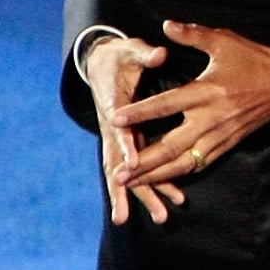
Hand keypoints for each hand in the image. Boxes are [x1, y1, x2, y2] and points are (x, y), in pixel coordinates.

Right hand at [85, 36, 183, 225]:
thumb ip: (145, 54)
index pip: (119, 127)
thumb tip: (159, 54)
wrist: (101, 64)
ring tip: (161, 218)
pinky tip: (168, 204)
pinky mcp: (127, 143)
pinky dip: (151, 186)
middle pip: (117, 162)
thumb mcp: (130, 51)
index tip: (132, 160)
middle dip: (127, 187)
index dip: (125, 143)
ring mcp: (118, 139)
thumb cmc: (120, 57)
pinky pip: (138, 169)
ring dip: (142, 196)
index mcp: (114, 105)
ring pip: (127, 173)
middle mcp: (113, 128)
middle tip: (128, 216)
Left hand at [112, 21, 269, 188]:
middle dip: (143, 162)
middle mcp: (210, 119)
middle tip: (118, 173)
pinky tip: (164, 180)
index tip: (114, 120)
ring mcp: (220, 135)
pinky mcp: (228, 143)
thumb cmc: (253, 60)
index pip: (165, 105)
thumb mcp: (224, 41)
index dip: (139, 113)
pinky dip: (180, 174)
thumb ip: (193, 35)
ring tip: (133, 183)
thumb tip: (166, 26)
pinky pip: (201, 164)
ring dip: (157, 175)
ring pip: (183, 162)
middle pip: (171, 146)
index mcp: (206, 92)